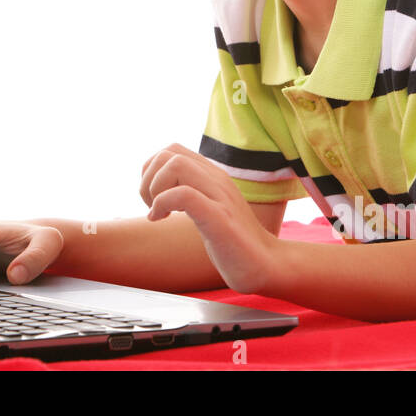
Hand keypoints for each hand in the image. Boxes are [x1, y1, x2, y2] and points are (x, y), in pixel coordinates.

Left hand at [139, 143, 278, 293]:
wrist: (267, 265)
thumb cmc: (235, 244)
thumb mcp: (210, 210)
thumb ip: (192, 196)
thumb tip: (160, 195)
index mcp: (213, 176)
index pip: (172, 150)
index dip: (152, 171)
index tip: (153, 199)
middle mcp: (217, 179)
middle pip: (169, 153)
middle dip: (148, 178)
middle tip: (152, 206)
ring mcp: (220, 196)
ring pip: (175, 165)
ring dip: (154, 189)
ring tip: (158, 213)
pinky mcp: (219, 218)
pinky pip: (184, 194)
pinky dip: (162, 204)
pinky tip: (161, 220)